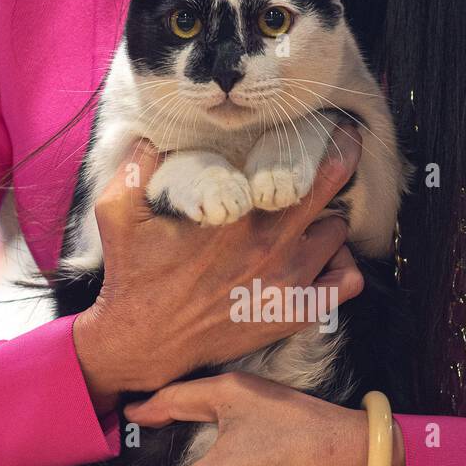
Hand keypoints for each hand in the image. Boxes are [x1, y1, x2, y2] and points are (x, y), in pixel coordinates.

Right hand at [73, 126, 364, 411]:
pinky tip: (324, 259)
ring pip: (338, 232)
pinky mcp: (294, 314)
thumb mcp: (118, 211)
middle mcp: (270, 243)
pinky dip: (343, 266)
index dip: (315, 136)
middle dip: (339, 158)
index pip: (295, 159)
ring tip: (308, 218)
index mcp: (235, 211)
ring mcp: (288, 281)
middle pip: (332, 184)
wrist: (142, 341)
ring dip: (327, 220)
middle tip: (340, 146)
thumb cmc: (133, 274)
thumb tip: (153, 131)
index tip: (321, 124)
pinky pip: (347, 282)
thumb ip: (136, 164)